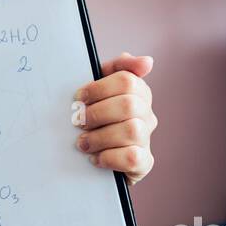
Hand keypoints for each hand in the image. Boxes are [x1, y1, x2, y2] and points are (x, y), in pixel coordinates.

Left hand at [71, 51, 156, 186]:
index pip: (127, 80)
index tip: (78, 98)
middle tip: (78, 122)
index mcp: (138, 93)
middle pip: (129, 105)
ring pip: (132, 131)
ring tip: (82, 142)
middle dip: (98, 113)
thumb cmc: (96, 118)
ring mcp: (147, 139)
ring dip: (100, 137)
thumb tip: (147, 62)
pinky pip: (133, 158)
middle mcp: (147, 115)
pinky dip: (109, 157)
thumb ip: (117, 69)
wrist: (93, 157)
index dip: (99, 88)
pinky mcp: (144, 163)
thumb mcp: (100, 90)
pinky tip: (95, 158)